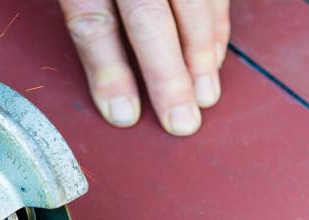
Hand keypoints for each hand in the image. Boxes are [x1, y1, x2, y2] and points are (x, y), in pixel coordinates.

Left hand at [60, 0, 228, 135]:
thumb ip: (92, 33)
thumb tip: (118, 105)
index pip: (94, 23)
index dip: (110, 71)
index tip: (125, 116)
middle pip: (148, 16)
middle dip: (168, 73)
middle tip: (182, 120)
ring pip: (192, 2)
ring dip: (201, 53)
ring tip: (205, 96)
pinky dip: (216, 26)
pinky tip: (214, 55)